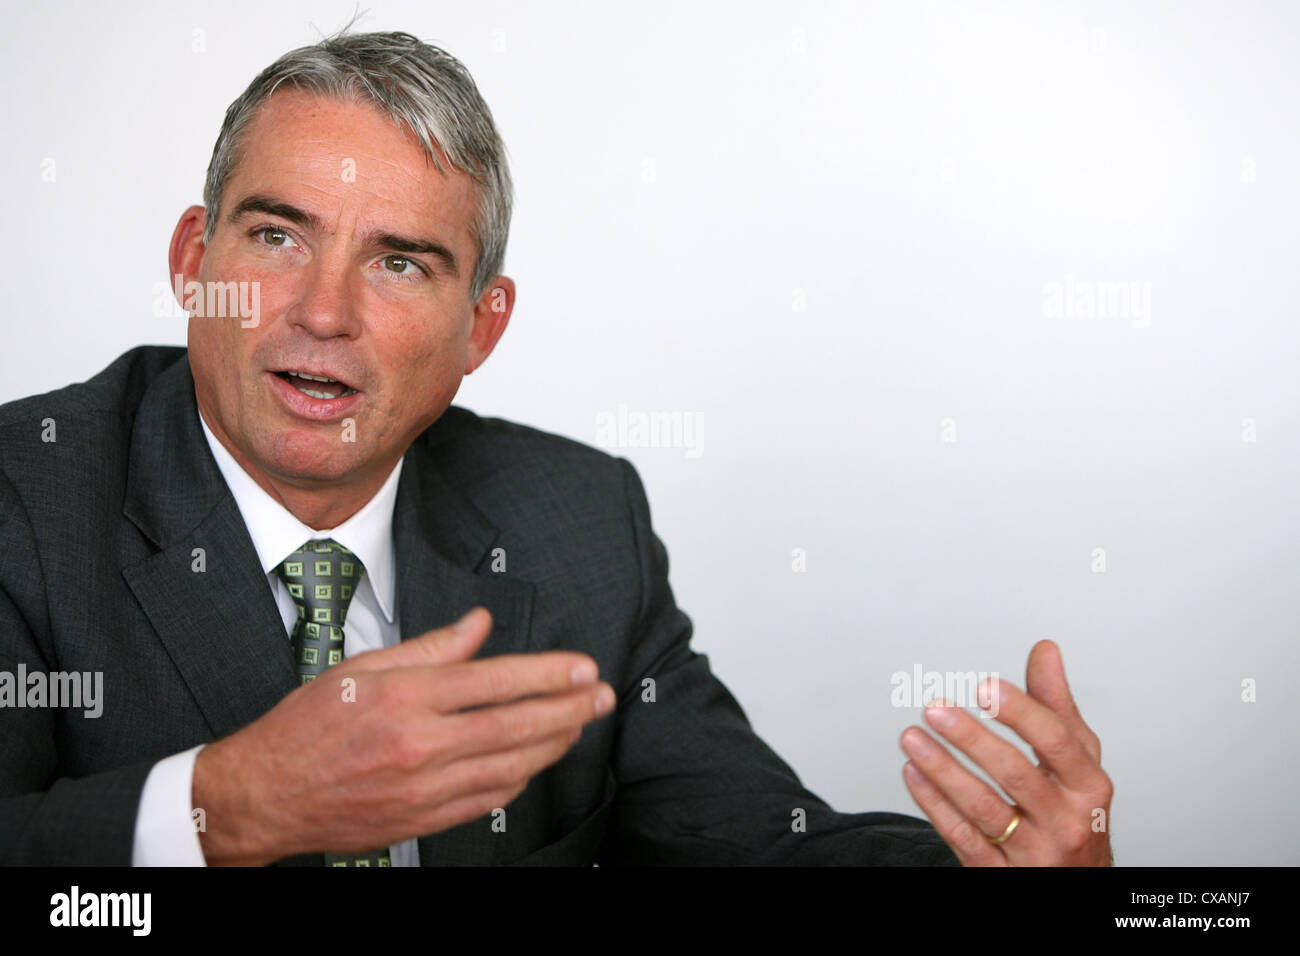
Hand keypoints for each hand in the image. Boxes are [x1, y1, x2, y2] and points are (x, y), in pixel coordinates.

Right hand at [193, 606, 615, 864]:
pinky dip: (519, 780)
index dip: (549, 673)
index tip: (583, 668)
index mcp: (405, 697)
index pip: (495, 680)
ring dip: (554, 745)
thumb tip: (478, 626)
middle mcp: (419, 744)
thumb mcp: (362, 668)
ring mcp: (423, 788)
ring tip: (578, 725)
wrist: (266, 795)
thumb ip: (429, 648)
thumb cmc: (307, 726)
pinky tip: (535, 763)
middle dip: (569, 709)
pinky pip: (487, 801)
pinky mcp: (423, 820)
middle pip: (515, 725)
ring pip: (510, 766)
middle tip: (602, 696)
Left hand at [898, 640, 1112, 865]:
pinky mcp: (1001, 874)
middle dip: (972, 739)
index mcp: (1088, 786)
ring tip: (913, 737)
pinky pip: (963, 837)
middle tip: (935, 709)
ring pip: (983, 808)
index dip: (1021, 712)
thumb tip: (1044, 651)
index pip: (1056, 742)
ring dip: (942, 769)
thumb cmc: (1074, 813)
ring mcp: (1034, 852)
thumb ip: (1056, 707)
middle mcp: (1066, 821)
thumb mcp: (1078, 762)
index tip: (985, 686)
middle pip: (1016, 774)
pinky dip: (934, 804)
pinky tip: (914, 774)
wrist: (1077, 883)